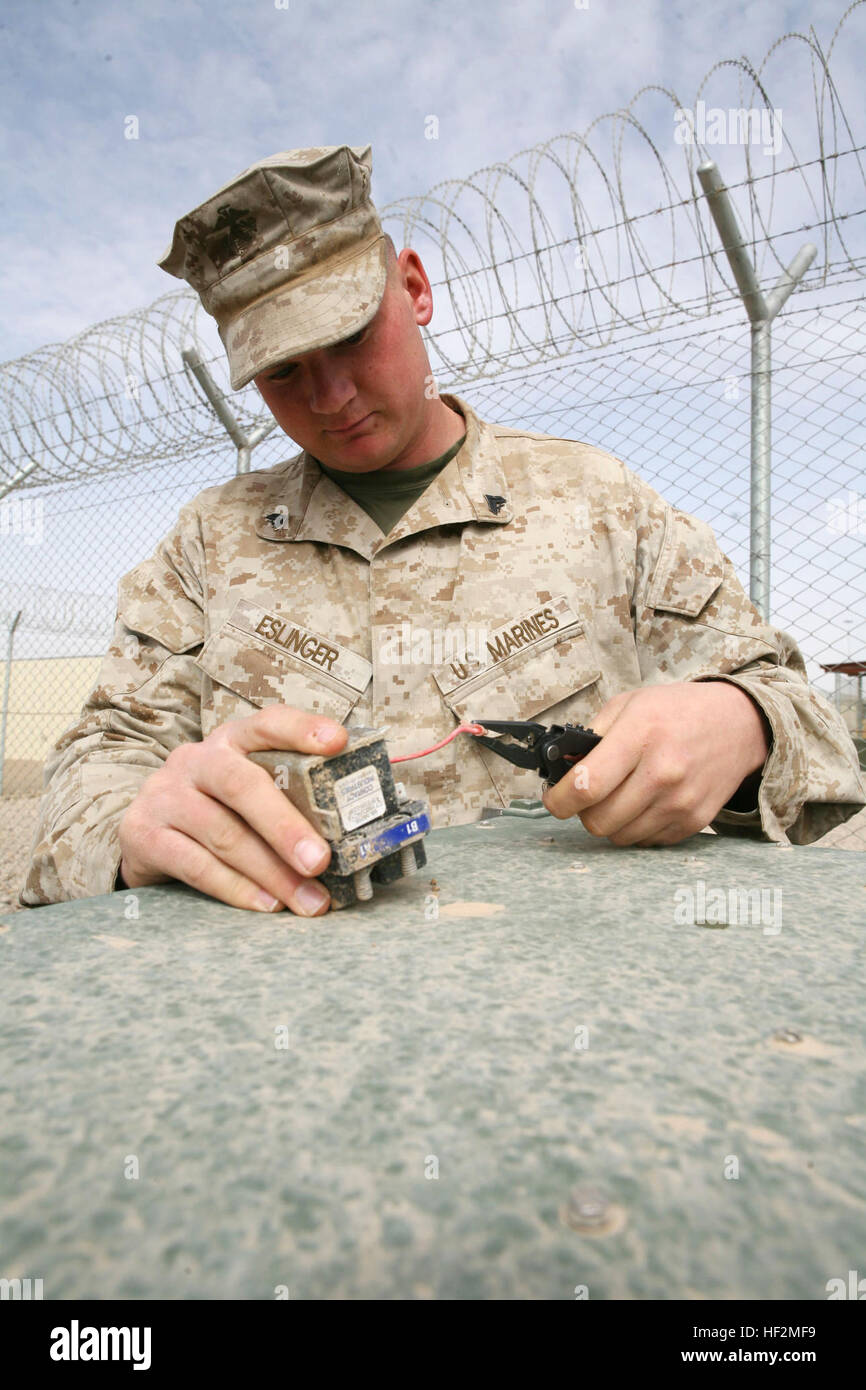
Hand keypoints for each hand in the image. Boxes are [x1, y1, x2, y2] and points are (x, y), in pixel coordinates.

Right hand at [118, 706, 347, 913]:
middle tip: (320, 861)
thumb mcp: (248, 792)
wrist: (144, 836)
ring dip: (271, 873)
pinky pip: (197, 866)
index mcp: (231, 740)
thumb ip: (291, 796)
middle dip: (286, 826)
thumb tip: (358, 823)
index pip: (267, 723)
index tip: (338, 742)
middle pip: (241, 785)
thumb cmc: (217, 811)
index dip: (302, 729)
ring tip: (307, 900)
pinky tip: (267, 905)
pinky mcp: (144, 835)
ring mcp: (165, 795)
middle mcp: (195, 760)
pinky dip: (237, 889)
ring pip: (224, 834)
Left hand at [541, 681, 768, 846]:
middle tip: (586, 795)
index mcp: (641, 735)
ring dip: (609, 821)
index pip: (587, 785)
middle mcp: (663, 772)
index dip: (559, 799)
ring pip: (619, 837)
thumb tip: (559, 767)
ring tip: (617, 796)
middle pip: (599, 820)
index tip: (553, 797)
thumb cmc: (678, 711)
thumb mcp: (630, 704)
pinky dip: (635, 827)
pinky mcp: (694, 821)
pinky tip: (642, 803)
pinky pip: (646, 841)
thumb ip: (591, 736)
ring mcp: (680, 801)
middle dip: (582, 812)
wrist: (739, 724)